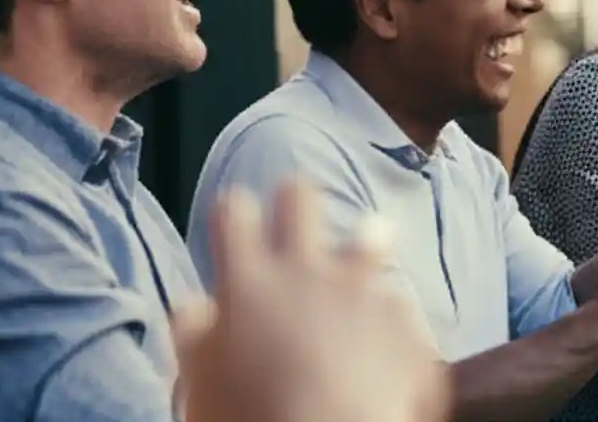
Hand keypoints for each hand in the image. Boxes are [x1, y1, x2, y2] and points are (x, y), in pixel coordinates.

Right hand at [180, 184, 448, 421]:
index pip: (232, 210)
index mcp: (248, 282)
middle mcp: (305, 271)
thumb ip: (195, 333)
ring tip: (369, 242)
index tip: (237, 218)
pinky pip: (398, 302)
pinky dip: (390, 317)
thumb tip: (197, 304)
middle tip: (297, 216)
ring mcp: (360, 290)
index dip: (234, 209)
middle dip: (295, 199)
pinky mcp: (401, 320)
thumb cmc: (248, 418)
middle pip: (300, 197)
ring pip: (369, 234)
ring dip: (365, 241)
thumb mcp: (199, 380)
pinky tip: (389, 335)